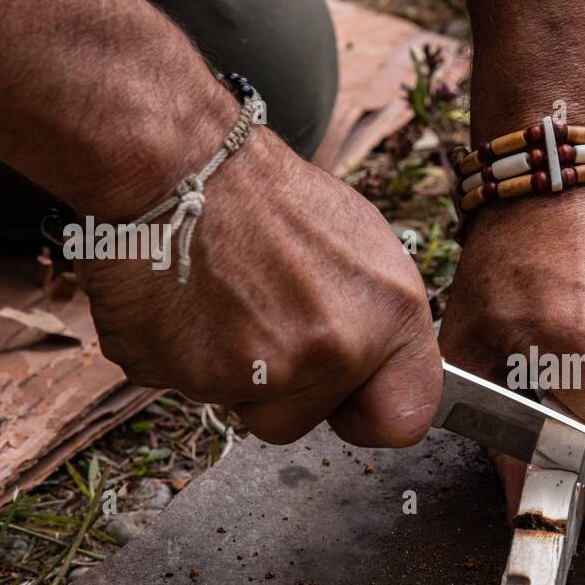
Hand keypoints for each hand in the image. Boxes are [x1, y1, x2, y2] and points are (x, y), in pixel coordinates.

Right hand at [76, 127, 442, 445]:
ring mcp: (265, 369)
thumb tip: (380, 373)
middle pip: (305, 419)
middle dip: (284, 385)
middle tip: (263, 314)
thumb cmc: (270, 198)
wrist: (179, 164)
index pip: (406, 419)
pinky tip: (187, 302)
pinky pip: (190, 389)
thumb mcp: (365, 249)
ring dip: (232, 371)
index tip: (351, 398)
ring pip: (247, 407)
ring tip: (224, 299)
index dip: (370, 411)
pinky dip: (183, 355)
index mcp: (391, 317)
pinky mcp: (194, 376)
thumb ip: (379, 324)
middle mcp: (337, 350)